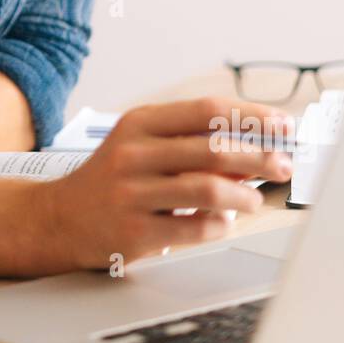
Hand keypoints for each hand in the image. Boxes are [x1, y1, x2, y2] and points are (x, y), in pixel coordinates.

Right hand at [44, 97, 294, 271]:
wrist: (59, 218)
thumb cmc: (114, 178)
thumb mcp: (143, 145)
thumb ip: (193, 143)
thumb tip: (257, 148)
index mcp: (139, 123)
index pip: (207, 110)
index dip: (252, 116)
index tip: (283, 125)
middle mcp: (133, 154)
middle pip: (213, 149)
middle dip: (260, 157)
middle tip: (284, 165)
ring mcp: (132, 193)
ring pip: (208, 190)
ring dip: (244, 195)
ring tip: (255, 199)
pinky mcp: (134, 231)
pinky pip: (194, 228)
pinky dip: (219, 225)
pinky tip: (224, 222)